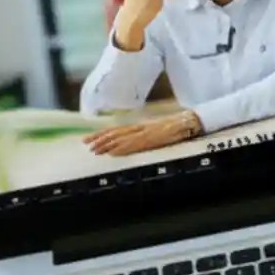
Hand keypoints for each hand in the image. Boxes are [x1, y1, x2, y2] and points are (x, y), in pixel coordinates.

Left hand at [84, 112, 200, 156]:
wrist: (188, 122)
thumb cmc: (176, 127)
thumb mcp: (156, 130)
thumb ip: (145, 135)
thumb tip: (132, 141)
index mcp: (140, 126)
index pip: (116, 130)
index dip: (102, 134)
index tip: (89, 139)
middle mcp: (139, 128)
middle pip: (115, 133)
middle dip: (99, 139)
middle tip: (86, 144)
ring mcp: (144, 133)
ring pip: (121, 139)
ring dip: (107, 145)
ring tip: (95, 150)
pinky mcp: (151, 139)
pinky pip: (132, 144)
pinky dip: (121, 148)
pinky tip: (113, 153)